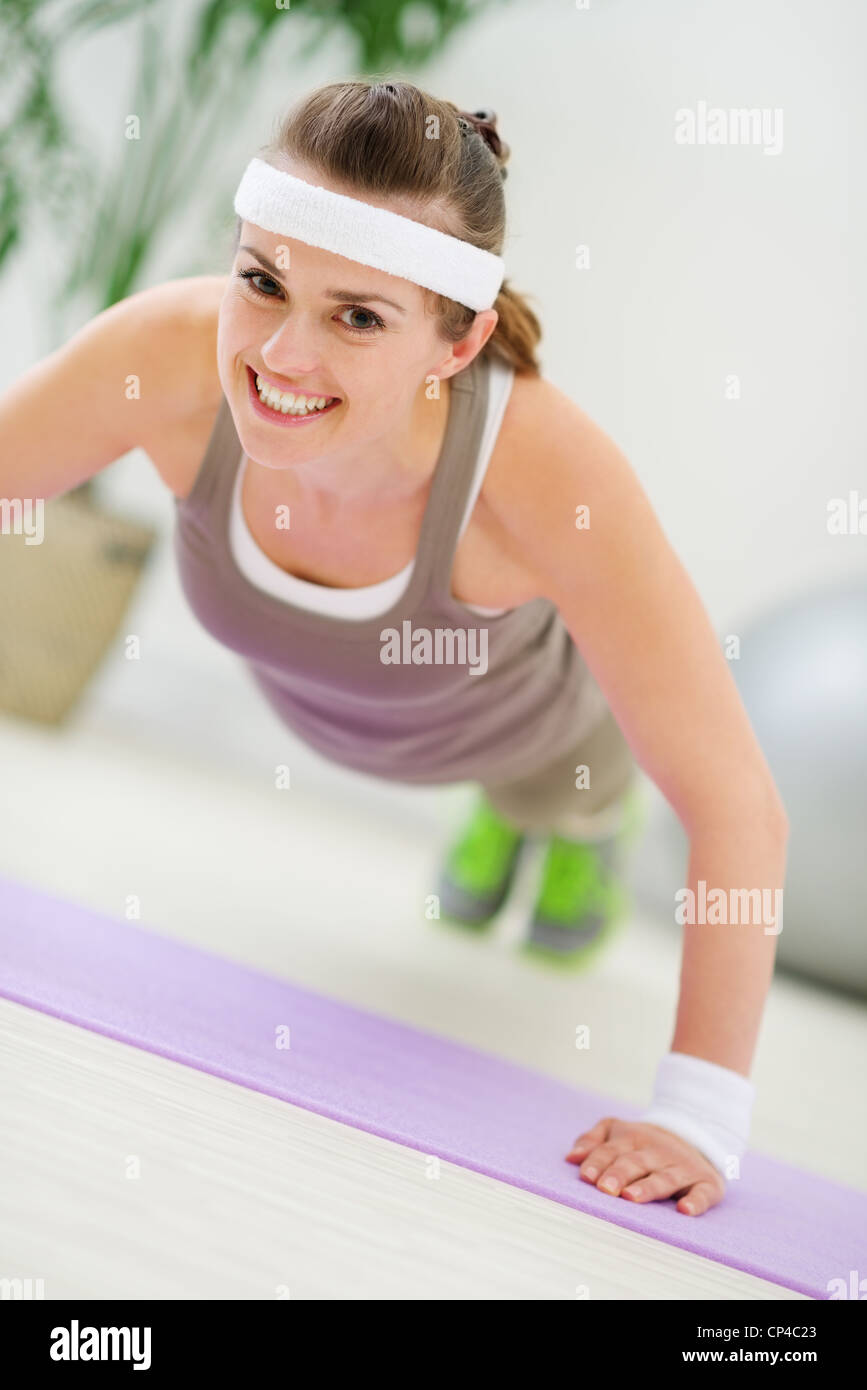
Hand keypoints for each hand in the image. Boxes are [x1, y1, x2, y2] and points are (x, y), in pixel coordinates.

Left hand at [565, 1116, 724, 1214]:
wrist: (695, 1136)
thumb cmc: (643, 1143)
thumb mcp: (617, 1131)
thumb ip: (593, 1141)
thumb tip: (571, 1158)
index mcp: (633, 1139)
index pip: (612, 1150)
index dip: (598, 1162)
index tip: (586, 1177)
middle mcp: (657, 1153)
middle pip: (635, 1163)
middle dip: (619, 1174)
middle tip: (605, 1188)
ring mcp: (682, 1168)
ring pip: (664, 1178)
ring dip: (648, 1187)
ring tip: (632, 1197)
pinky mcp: (706, 1183)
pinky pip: (703, 1193)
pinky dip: (696, 1201)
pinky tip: (685, 1210)